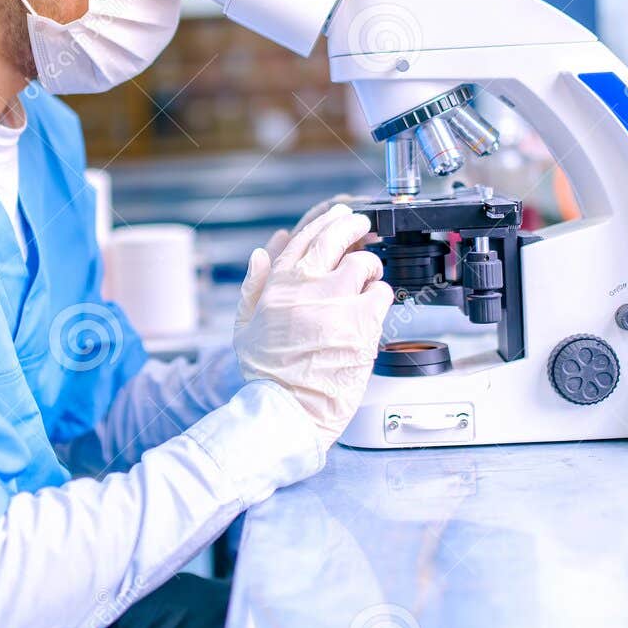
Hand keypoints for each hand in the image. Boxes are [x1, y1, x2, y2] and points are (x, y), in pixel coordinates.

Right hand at [234, 204, 393, 446]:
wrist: (288, 410)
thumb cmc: (268, 376)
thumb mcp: (244, 328)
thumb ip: (252, 288)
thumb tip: (260, 254)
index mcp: (279, 285)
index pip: (305, 238)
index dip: (325, 222)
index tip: (338, 217)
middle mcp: (308, 286)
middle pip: (337, 237)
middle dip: (354, 226)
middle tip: (364, 227)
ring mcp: (338, 301)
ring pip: (365, 263)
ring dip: (370, 269)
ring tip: (370, 280)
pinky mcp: (363, 322)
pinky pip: (382, 293)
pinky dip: (382, 297)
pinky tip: (375, 308)